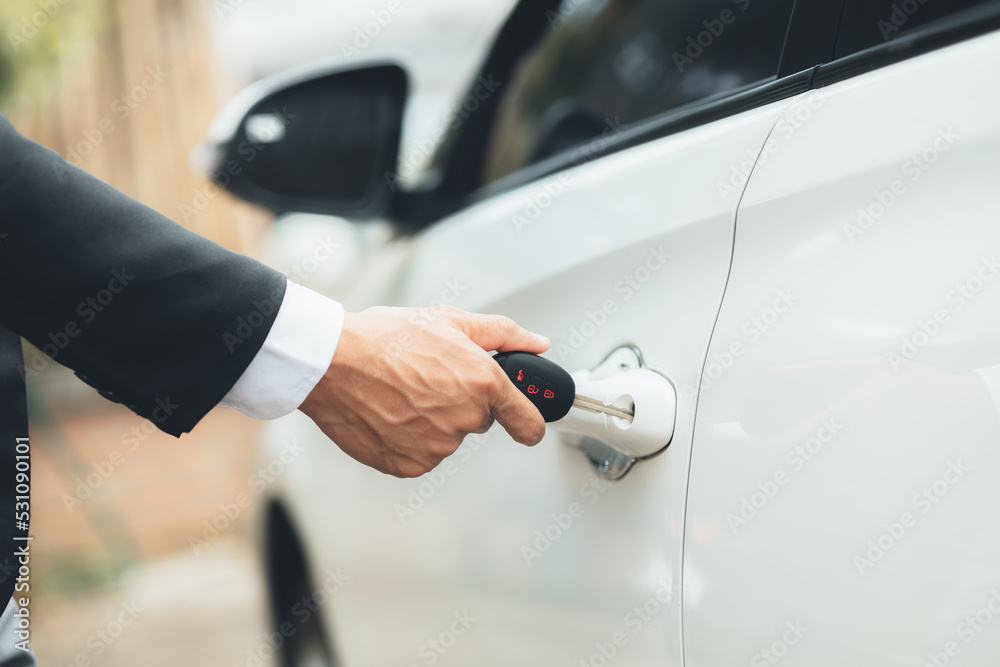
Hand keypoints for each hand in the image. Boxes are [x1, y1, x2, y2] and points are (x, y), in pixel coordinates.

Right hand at [298, 306, 549, 477]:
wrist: (331, 362)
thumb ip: (503, 334)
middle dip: (461, 403)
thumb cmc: (383, 339)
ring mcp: (436, 446)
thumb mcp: (450, 320)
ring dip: (432, 421)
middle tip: (427, 379)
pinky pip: (421, 455)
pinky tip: (390, 413)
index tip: (527, 426)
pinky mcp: (409, 464)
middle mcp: (464, 418)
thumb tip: (536, 343)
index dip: (529, 423)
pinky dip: (408, 439)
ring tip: (402, 393)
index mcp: (482, 382)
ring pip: (447, 438)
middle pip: (478, 421)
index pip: (527, 421)